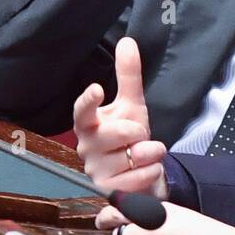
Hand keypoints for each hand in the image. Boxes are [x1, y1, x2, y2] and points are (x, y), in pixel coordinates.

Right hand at [73, 37, 167, 196]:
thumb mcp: (132, 104)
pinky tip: (147, 169)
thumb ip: (128, 76)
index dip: (88, 101)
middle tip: (139, 134)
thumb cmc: (130, 137)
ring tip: (146, 153)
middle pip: (115, 133)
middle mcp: (87, 148)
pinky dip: (151, 171)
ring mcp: (96, 172)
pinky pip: (139, 177)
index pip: (82, 111)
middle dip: (137, 131)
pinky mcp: (109, 192)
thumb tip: (127, 41)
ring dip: (149, 153)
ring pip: (132, 157)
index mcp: (89, 125)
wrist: (141, 173)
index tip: (96, 88)